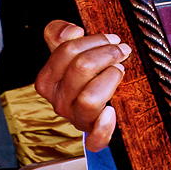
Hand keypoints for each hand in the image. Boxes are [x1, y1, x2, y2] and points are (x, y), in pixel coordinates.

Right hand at [34, 21, 130, 151]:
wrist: (95, 106)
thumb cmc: (84, 76)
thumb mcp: (68, 52)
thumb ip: (59, 34)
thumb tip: (71, 31)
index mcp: (48, 80)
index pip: (66, 51)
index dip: (93, 40)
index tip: (111, 39)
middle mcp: (59, 100)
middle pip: (80, 69)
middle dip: (107, 53)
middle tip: (122, 50)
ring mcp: (76, 118)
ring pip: (89, 98)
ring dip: (110, 78)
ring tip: (120, 70)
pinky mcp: (93, 135)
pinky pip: (96, 138)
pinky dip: (104, 127)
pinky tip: (112, 112)